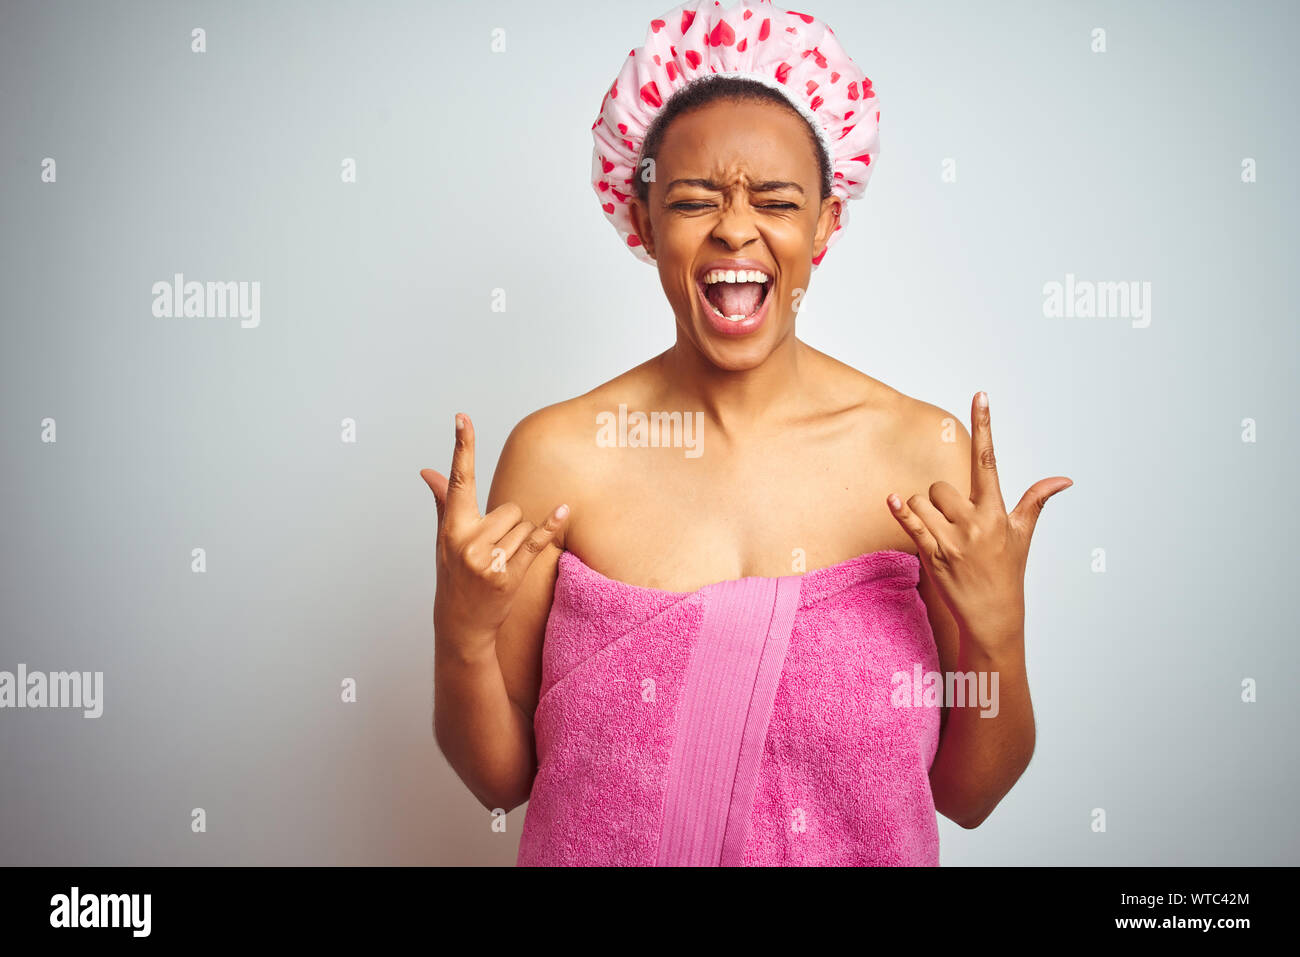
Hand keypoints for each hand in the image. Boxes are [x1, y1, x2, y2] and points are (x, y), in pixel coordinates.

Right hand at [420, 413, 568, 656]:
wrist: (460, 625)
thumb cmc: (453, 576)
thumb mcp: (444, 539)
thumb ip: (442, 501)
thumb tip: (427, 470)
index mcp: (451, 527)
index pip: (457, 479)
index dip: (461, 446)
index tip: (462, 417)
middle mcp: (467, 540)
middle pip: (508, 507)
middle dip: (507, 524)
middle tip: (492, 550)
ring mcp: (488, 559)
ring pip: (523, 524)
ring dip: (519, 540)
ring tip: (500, 562)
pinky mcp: (509, 574)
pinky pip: (536, 540)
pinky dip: (550, 526)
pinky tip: (563, 510)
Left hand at [886, 392, 1071, 649]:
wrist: (994, 617)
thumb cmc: (1008, 573)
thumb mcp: (1023, 536)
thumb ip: (1036, 501)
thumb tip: (1063, 479)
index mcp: (997, 513)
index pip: (989, 460)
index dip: (985, 425)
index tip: (980, 395)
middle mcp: (976, 523)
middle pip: (941, 485)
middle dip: (940, 498)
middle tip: (951, 521)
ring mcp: (953, 540)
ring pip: (921, 501)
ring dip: (922, 511)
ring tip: (938, 533)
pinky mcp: (933, 555)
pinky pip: (910, 523)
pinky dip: (899, 510)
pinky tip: (892, 500)